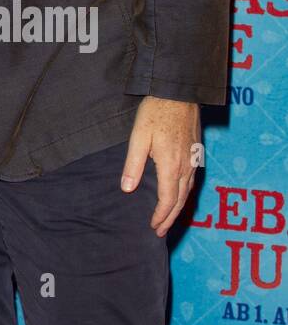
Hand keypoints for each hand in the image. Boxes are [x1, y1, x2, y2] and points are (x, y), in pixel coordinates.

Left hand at [120, 97, 200, 237]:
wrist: (178, 92)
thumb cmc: (156, 112)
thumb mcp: (139, 137)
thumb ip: (133, 164)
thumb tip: (127, 189)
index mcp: (171, 165)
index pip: (168, 200)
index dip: (160, 216)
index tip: (153, 227)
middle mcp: (186, 167)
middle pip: (180, 200)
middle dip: (170, 218)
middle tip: (161, 232)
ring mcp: (194, 160)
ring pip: (188, 191)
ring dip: (178, 208)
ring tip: (169, 218)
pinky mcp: (196, 152)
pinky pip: (192, 180)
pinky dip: (184, 193)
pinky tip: (179, 194)